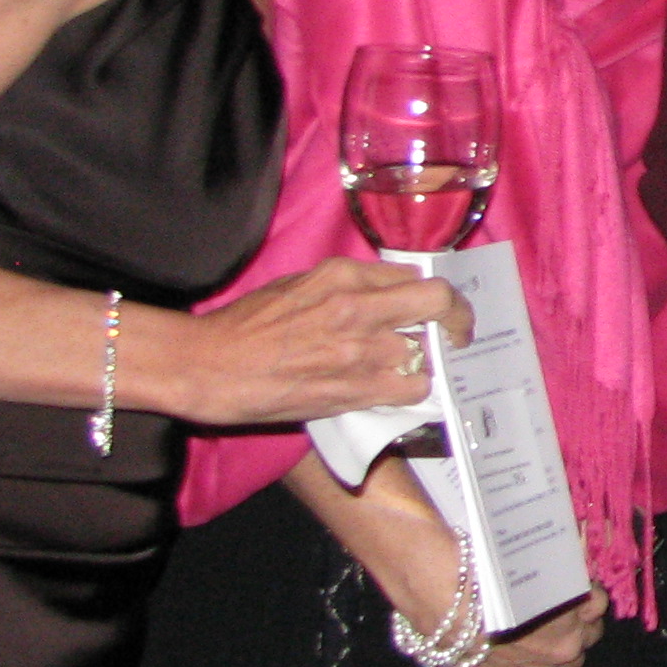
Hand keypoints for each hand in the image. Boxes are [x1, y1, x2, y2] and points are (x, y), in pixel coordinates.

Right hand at [166, 258, 473, 425]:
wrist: (208, 366)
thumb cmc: (245, 325)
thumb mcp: (299, 284)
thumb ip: (348, 284)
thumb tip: (390, 290)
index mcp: (343, 276)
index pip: (415, 276)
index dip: (431, 294)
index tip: (436, 306)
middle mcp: (359, 308)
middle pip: (438, 303)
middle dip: (458, 317)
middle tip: (458, 332)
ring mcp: (360, 351)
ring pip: (428, 351)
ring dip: (428, 359)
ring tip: (417, 365)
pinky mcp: (355, 390)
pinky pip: (412, 387)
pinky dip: (414, 388)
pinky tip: (402, 388)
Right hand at [313, 457, 601, 666]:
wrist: (446, 587)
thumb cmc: (493, 566)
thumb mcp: (541, 560)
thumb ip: (562, 569)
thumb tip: (577, 543)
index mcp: (571, 622)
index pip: (595, 610)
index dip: (583, 598)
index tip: (572, 586)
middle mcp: (551, 659)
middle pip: (576, 653)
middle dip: (568, 636)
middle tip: (550, 619)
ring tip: (531, 655)